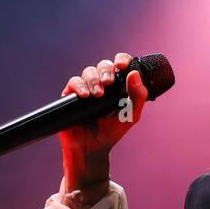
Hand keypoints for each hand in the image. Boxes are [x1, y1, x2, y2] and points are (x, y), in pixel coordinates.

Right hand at [59, 52, 147, 188]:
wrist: (91, 148)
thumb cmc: (112, 132)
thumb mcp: (131, 116)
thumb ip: (138, 96)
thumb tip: (134, 74)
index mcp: (118, 86)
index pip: (120, 65)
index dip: (121, 59)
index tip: (122, 65)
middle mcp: (102, 84)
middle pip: (103, 65)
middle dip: (106, 71)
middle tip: (108, 82)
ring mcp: (87, 89)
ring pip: (88, 71)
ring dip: (93, 80)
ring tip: (97, 95)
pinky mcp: (72, 95)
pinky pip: (74, 82)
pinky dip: (79, 86)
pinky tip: (85, 95)